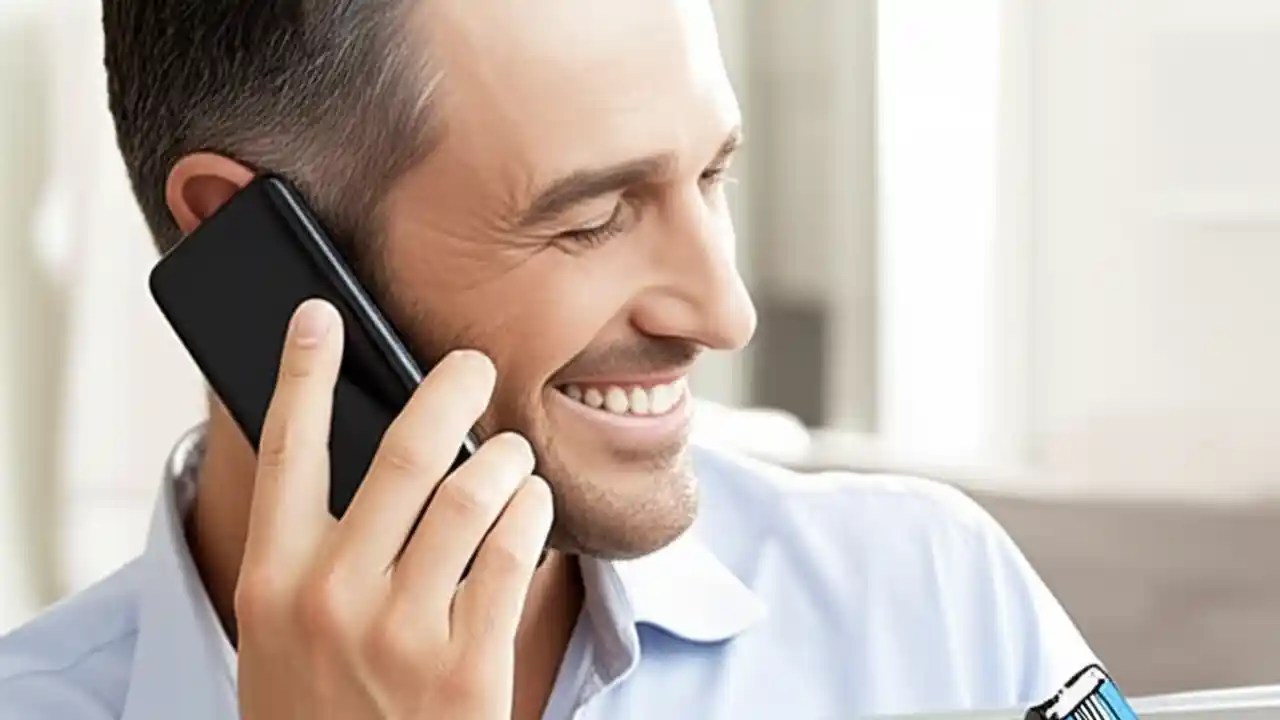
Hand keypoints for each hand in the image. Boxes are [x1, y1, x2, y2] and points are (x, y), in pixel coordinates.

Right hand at [234, 299, 552, 719]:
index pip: (285, 449)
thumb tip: (372, 453)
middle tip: (472, 366)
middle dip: (450, 388)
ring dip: (506, 459)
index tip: (321, 313)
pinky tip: (532, 509)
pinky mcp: (468, 663)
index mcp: (272, 579)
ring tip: (511, 458)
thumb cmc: (321, 708)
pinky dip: (532, 515)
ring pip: (475, 493)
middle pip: (405, 451)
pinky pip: (515, 552)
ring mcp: (401, 630)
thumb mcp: (284, 631)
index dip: (302, 369)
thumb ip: (315, 549)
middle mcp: (332, 595)